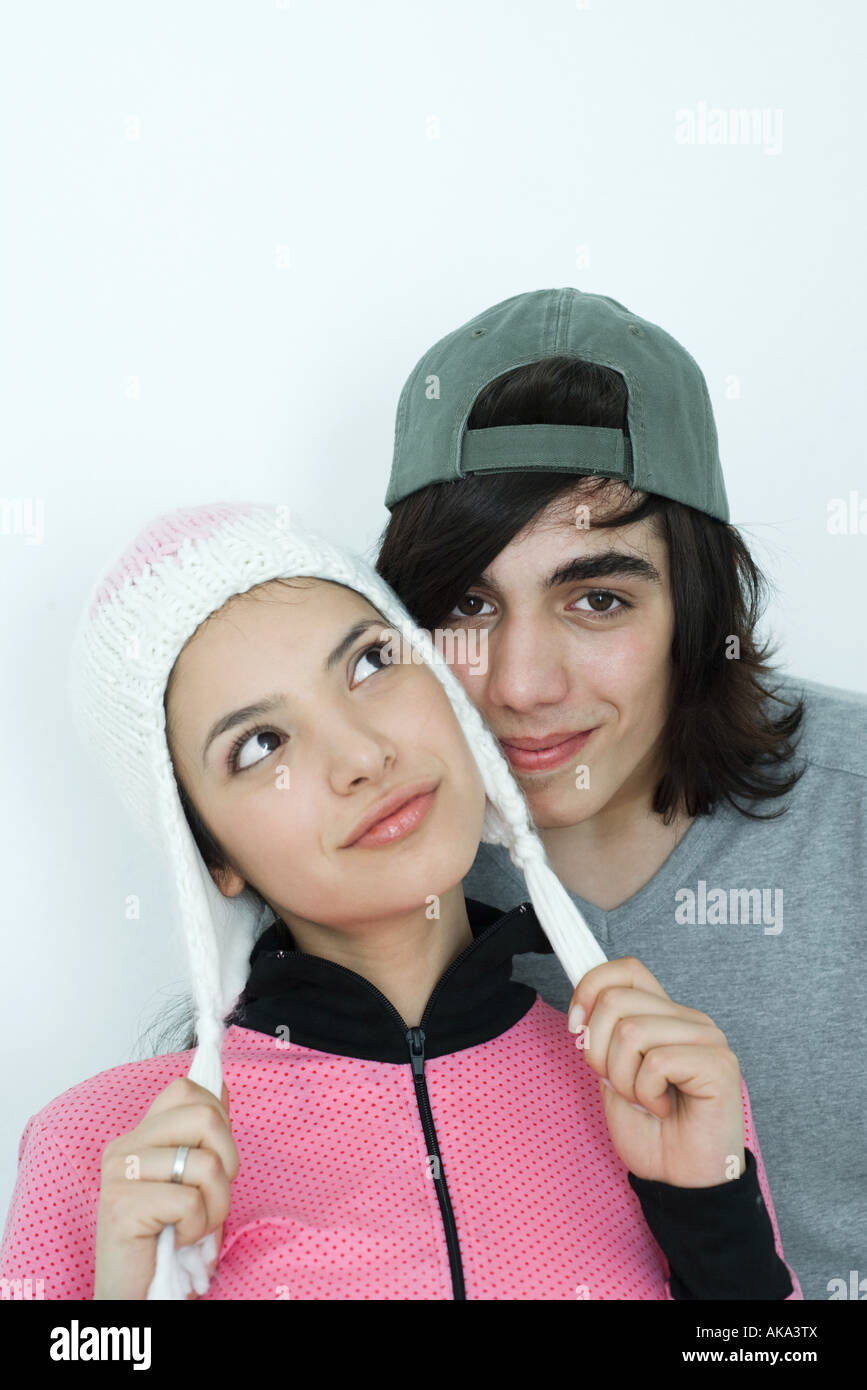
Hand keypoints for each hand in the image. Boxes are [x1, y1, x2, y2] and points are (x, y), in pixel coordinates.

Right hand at [93, 1077, 237, 1299]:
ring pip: (206, 1164)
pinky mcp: (121, 1205)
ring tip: (193, 1225)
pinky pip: (189, 1202)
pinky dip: (196, 1228)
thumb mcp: (193, 1178)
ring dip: (216, 1205)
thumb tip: (222, 1086)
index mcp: (140, 1134)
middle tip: (210, 1196)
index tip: (215, 1157)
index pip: (186, 1089)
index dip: (218, 1117)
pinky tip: (175, 1238)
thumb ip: (202, 1136)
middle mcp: (125, 1146)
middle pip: (205, 1117)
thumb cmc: (170, 1237)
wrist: (138, 1292)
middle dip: (228, 1162)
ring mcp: (119, 1173)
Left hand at [569, 956, 744, 1187]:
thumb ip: (603, 1037)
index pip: (626, 970)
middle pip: (617, 1000)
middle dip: (598, 1050)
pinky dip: (646, 1093)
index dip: (591, 988)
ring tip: (645, 1100)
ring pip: (632, 1031)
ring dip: (623, 1078)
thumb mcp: (611, 1075)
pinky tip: (664, 1109)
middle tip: (619, 1086)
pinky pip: (656, 1061)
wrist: (680, 1182)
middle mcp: (688, 1019)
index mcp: (663, 1015)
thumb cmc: (651, 1133)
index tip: (576, 1026)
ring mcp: (707, 1039)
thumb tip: (582, 1007)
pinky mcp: (719, 1064)